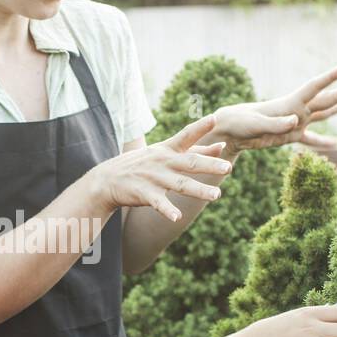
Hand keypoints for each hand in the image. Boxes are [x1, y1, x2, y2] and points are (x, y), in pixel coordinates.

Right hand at [90, 115, 232, 221]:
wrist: (108, 179)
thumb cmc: (143, 165)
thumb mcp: (167, 153)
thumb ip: (197, 150)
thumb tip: (222, 145)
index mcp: (168, 150)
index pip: (186, 135)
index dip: (200, 127)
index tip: (215, 118)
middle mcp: (163, 161)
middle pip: (190, 163)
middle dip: (209, 165)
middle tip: (228, 167)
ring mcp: (153, 178)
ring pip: (180, 184)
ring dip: (198, 190)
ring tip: (216, 196)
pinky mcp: (144, 193)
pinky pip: (158, 202)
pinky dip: (167, 210)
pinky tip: (177, 217)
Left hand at [214, 63, 336, 154]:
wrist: (230, 130)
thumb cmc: (240, 123)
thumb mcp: (256, 124)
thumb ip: (277, 123)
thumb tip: (295, 122)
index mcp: (290, 103)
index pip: (315, 87)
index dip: (331, 76)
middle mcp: (297, 110)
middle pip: (328, 99)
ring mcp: (295, 123)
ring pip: (324, 114)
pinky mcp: (290, 136)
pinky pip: (311, 140)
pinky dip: (323, 142)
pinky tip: (335, 143)